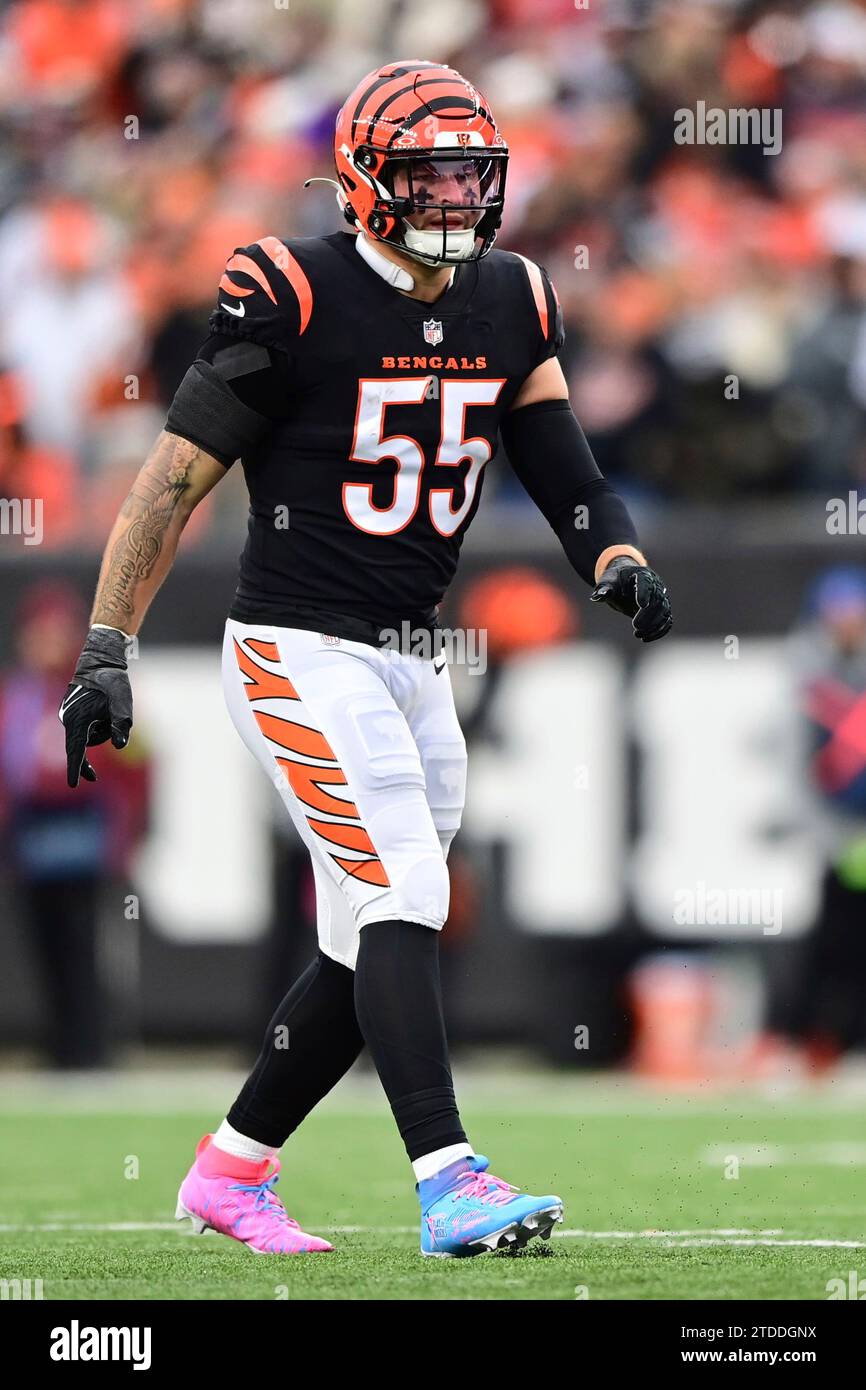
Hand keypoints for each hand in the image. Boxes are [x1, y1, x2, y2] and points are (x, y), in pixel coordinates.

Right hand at [59, 626, 133, 786]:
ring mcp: (69, 716)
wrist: (99, 661)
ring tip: (110, 710)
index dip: (77, 768)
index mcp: (78, 719)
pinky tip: (103, 712)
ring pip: (87, 736)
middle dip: (86, 760)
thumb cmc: (112, 681)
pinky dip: (95, 726)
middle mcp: (69, 719)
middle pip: (80, 746)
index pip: (76, 750)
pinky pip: (84, 728)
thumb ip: (121, 724)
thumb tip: (121, 746)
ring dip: (100, 731)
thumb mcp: (122, 702)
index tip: (74, 785)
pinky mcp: (72, 712)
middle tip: (93, 778)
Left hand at [590, 556, 671, 641]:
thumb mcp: (607, 582)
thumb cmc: (616, 581)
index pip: (645, 583)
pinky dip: (660, 631)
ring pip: (664, 611)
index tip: (641, 605)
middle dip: (648, 615)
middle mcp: (655, 585)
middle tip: (636, 627)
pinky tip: (646, 638)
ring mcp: (661, 597)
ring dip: (653, 625)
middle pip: (657, 600)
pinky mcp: (663, 609)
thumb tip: (597, 596)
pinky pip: (667, 620)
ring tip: (638, 635)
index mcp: (641, 575)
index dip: (644, 593)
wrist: (626, 582)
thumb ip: (603, 589)